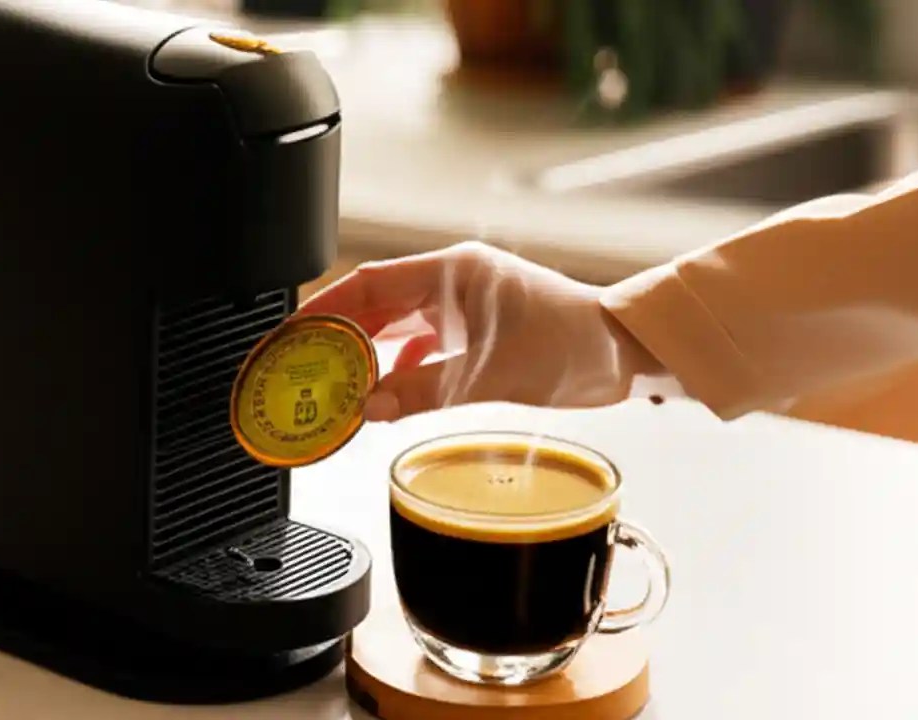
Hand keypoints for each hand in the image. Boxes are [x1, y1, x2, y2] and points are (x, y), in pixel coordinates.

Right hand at [297, 241, 662, 421]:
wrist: (627, 353)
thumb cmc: (576, 345)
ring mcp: (466, 304)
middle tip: (299, 369)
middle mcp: (454, 281)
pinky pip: (423, 343)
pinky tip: (387, 390)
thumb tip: (369, 407)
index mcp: (453, 272)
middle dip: (336, 337)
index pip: (368, 283)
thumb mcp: (491, 374)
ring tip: (334, 385)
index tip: (290, 337)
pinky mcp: (478, 328)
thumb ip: (424, 389)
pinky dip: (400, 366)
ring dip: (367, 355)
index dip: (323, 310)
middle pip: (376, 304)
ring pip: (397, 325)